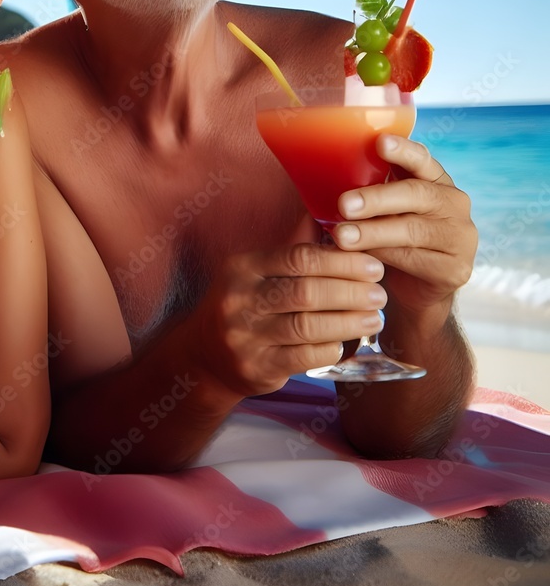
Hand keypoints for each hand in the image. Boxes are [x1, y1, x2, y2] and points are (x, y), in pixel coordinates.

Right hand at [201, 243, 386, 396]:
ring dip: (349, 322)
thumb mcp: (255, 272)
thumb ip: (291, 250)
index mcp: (242, 267)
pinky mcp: (256, 367)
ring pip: (308, 326)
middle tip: (379, 294)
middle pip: (307, 291)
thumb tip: (333, 218)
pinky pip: (304, 358)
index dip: (341, 261)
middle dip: (351, 292)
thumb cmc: (244, 305)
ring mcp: (245, 335)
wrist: (206, 355)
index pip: (299, 257)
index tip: (372, 265)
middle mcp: (239, 299)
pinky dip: (331, 348)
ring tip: (373, 318)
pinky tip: (345, 342)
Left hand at [333, 135, 475, 317]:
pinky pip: (415, 260)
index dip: (402, 150)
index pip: (422, 159)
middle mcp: (453, 203)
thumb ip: (366, 190)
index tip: (379, 142)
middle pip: (416, 194)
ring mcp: (460, 237)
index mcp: (434, 180)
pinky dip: (384, 258)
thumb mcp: (379, 210)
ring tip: (341, 236)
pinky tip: (361, 258)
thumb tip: (318, 172)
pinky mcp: (456, 269)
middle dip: (376, 198)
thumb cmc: (387, 237)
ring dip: (373, 232)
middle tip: (343, 204)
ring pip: (413, 230)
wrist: (412, 290)